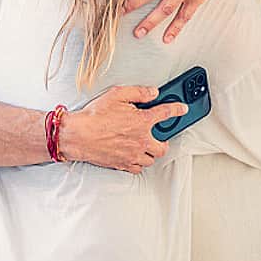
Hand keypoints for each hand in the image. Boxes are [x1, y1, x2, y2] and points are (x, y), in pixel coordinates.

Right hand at [59, 85, 186, 173]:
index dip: (177, 109)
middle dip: (164, 141)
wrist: (77, 135)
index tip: (182, 109)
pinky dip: (139, 162)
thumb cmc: (94, 115)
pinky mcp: (122, 164)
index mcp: (142, 122)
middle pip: (163, 147)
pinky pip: (138, 168)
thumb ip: (138, 92)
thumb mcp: (117, 95)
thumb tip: (153, 92)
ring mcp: (132, 155)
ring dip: (151, 152)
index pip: (166, 114)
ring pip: (151, 159)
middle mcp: (140, 141)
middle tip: (159, 136)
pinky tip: (134, 156)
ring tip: (145, 145)